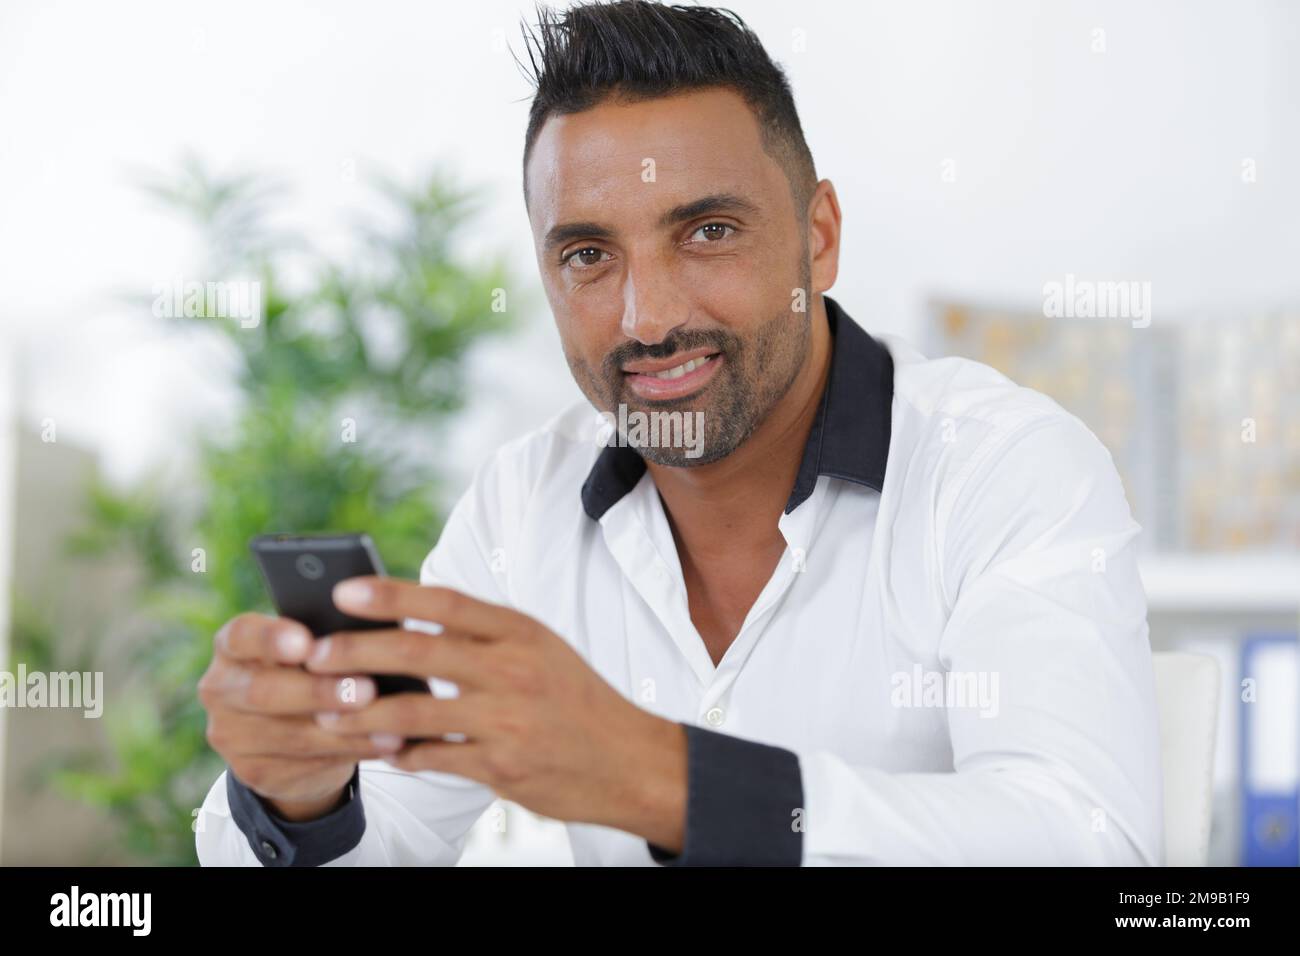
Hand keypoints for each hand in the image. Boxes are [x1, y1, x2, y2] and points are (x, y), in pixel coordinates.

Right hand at [197, 612, 407, 820]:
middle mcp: (221, 687)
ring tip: (391, 724)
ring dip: (346, 730)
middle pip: (264, 691)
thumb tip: (372, 636)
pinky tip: (385, 744)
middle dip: (320, 691)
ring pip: (290, 734)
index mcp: (233, 645)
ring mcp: (230, 734)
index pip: (241, 636)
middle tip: (368, 689)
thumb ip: (328, 639)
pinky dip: (351, 752)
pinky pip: (306, 763)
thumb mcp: (313, 648)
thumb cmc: (312, 670)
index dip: (272, 639)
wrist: (296, 732)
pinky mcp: (252, 771)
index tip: (307, 643)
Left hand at [303, 577, 687, 850]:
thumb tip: (410, 623)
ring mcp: (507, 720)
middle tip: (313, 652)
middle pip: (421, 653)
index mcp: (521, 632)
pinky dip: (402, 755)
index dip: (393, 595)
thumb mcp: (540, 649)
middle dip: (358, 652)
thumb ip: (483, 635)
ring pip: (416, 713)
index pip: (447, 603)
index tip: (345, 591)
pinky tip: (379, 752)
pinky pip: (435, 758)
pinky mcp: (503, 766)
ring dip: (362, 714)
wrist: (630, 760)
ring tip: (324, 713)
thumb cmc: (575, 699)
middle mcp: (514, 670)